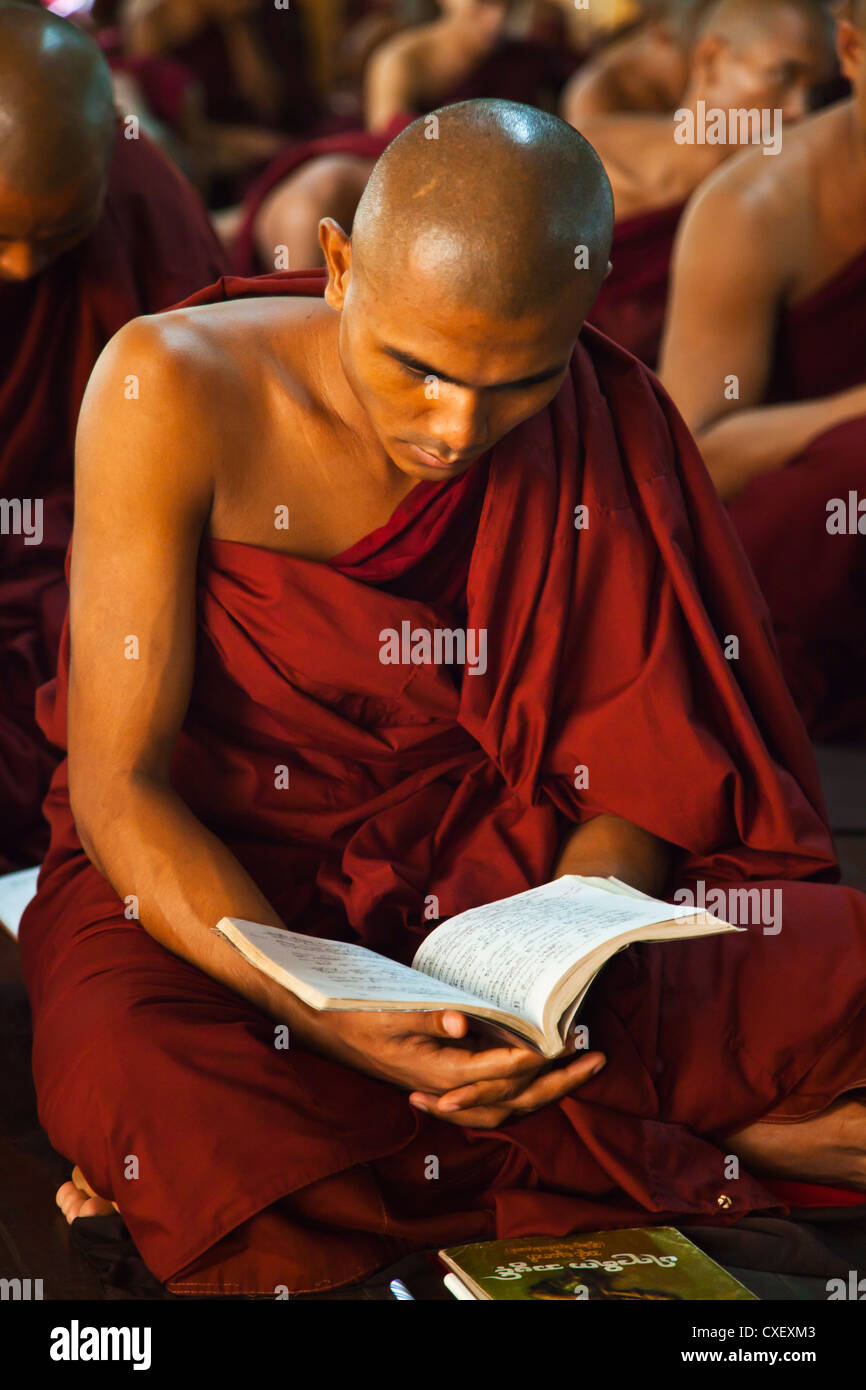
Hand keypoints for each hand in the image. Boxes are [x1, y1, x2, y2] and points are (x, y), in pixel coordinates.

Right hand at [308, 1007, 605, 1130]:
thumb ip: (428, 1015)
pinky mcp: (444, 1084)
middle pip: (512, 1099)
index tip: (564, 1044)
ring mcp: (446, 1091)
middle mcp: (447, 1090)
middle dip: (558, 1083)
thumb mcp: (391, 1010)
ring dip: (545, 1089)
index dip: (532, 1060)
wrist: (328, 1029)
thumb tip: (462, 1021)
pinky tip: (537, 1074)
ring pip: (505, 1104)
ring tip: (579, 1068)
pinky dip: (518, 1091)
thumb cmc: (359, 1016)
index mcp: (438, 1073)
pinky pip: (491, 1098)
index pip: (497, 1073)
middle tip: (597, 1060)